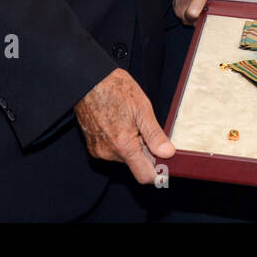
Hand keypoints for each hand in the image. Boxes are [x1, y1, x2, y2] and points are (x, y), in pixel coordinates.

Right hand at [73, 68, 174, 183]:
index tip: (164, 162)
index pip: (144, 176)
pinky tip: (120, 123)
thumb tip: (167, 153)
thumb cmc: (114, 89)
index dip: (158, 172)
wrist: (89, 81)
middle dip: (145, 151)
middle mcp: (108, 152)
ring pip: (125, 157)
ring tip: (130, 121)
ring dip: (133, 145)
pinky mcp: (93, 146)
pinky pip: (113, 151)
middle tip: (144, 127)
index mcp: (123, 145)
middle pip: (136, 164)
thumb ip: (155, 135)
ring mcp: (99, 150)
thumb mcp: (142, 108)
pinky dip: (121, 142)